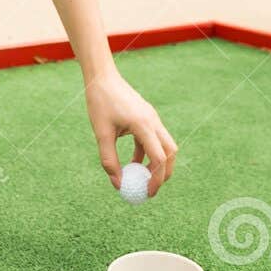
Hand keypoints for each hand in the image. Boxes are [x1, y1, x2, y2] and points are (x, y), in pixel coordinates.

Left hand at [84, 69, 177, 197]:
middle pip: (170, 152)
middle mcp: (153, 121)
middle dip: (164, 173)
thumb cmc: (99, 102)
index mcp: (143, 125)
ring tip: (140, 177)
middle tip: (151, 189)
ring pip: (165, 146)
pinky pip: (154, 139)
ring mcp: (152, 118)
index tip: (147, 193)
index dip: (156, 179)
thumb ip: (109, 160)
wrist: (102, 77)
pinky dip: (147, 153)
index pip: (159, 157)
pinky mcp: (147, 117)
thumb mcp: (101, 134)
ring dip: (156, 163)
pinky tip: (132, 162)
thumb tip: (118, 185)